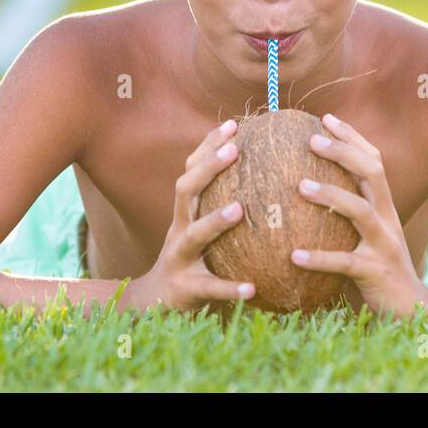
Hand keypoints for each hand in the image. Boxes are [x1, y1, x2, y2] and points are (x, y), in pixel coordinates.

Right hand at [122, 118, 256, 312]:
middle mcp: (179, 228)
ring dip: (215, 220)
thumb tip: (271, 178)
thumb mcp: (202, 228)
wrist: (156, 303)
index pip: (192, 169)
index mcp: (185, 211)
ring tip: (239, 209)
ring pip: (194, 234)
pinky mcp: (186, 289)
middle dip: (208, 168)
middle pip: (186, 190)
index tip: (233, 124)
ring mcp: (179, 257)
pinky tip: (251, 289)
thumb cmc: (192, 259)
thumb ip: (227, 204)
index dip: (208, 145)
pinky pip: (210, 287)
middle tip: (235, 150)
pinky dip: (229, 288)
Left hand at [293, 113, 427, 319]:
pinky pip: (344, 262)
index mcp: (384, 207)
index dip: (352, 137)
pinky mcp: (375, 273)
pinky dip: (320, 258)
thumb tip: (299, 191)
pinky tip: (294, 257)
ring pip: (360, 211)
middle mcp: (387, 219)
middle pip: (372, 174)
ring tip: (299, 186)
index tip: (326, 117)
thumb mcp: (365, 236)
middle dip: (343, 152)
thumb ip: (344, 215)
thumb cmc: (377, 269)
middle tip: (311, 138)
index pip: (372, 161)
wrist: (412, 311)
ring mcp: (384, 245)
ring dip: (331, 195)